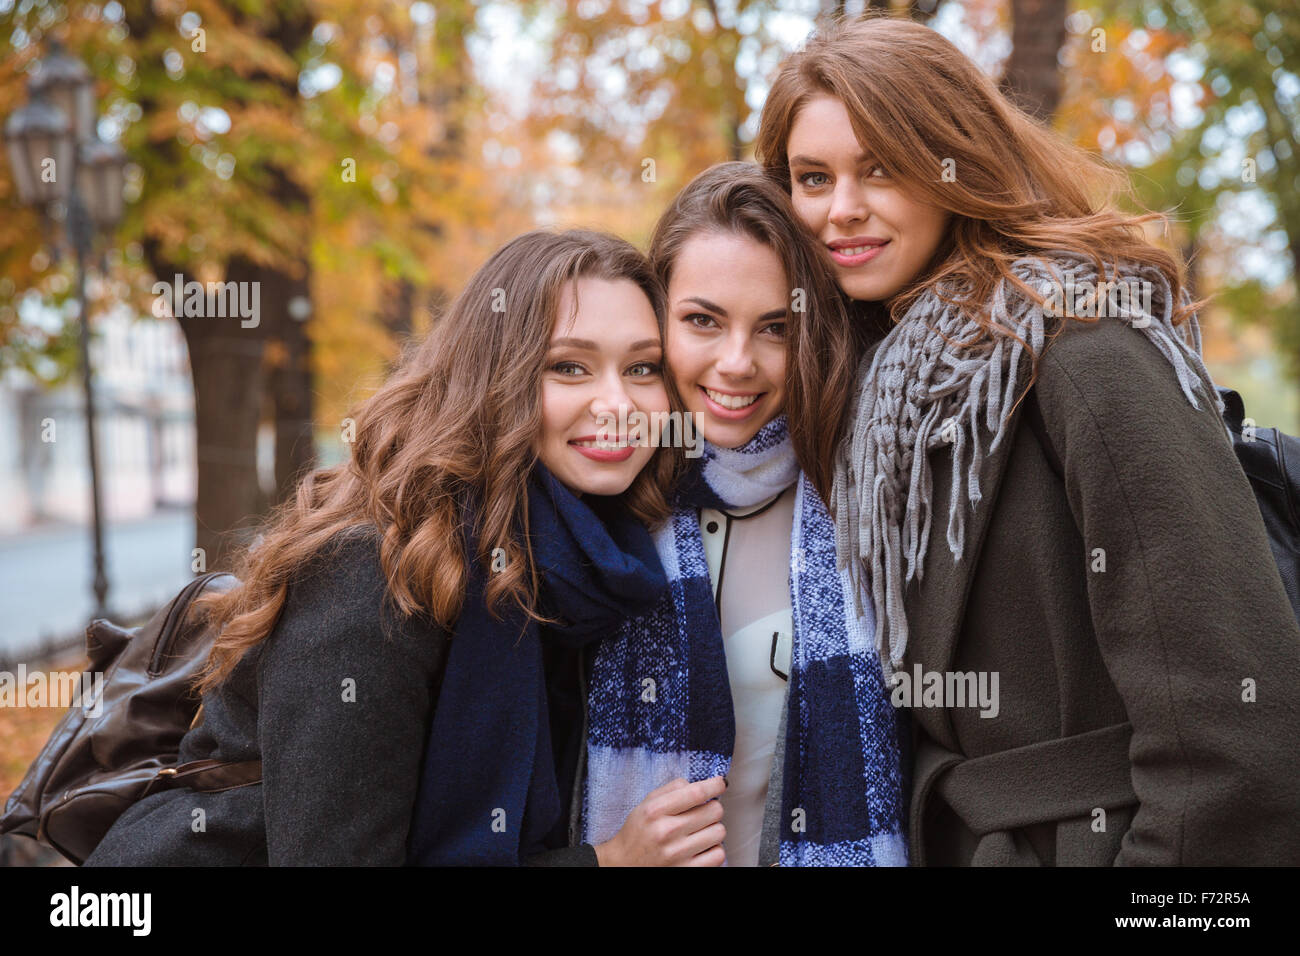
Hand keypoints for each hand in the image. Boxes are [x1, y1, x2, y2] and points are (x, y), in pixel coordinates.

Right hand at [594, 776, 726, 866]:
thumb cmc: (638, 832)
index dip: (715, 785)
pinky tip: (702, 846)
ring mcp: (677, 854)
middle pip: (714, 811)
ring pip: (719, 832)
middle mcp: (667, 832)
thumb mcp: (646, 804)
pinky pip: (718, 854)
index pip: (696, 793)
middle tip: (703, 812)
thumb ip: (671, 789)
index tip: (721, 783)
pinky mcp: (687, 871)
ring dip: (714, 828)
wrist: (624, 865)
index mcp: (655, 811)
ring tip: (700, 830)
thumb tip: (701, 783)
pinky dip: (714, 848)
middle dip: (713, 808)